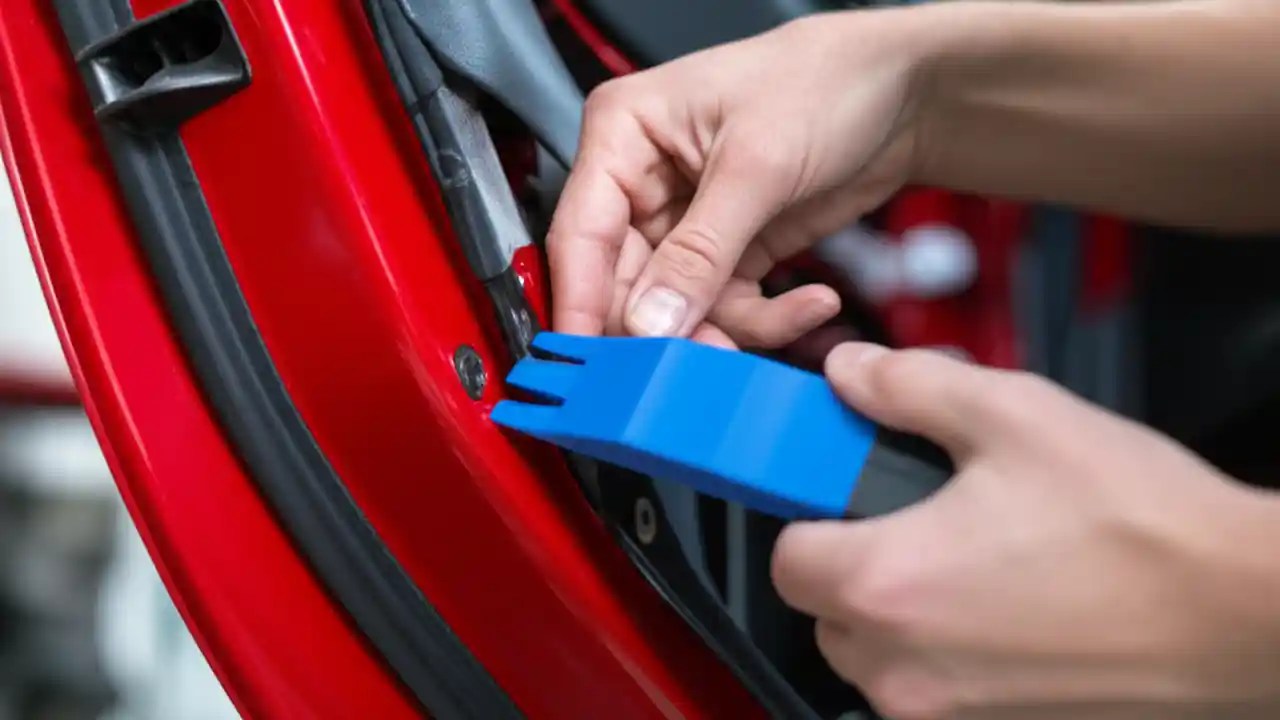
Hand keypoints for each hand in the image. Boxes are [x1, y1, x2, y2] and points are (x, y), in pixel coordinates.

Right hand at [547, 9, 936, 346]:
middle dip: (666, 327)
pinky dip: (767, 319)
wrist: (906, 94)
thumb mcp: (756, 167)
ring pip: (675, 309)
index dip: (579, 303)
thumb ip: (698, 253)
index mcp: (623, 134)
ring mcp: (686, 223)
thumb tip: (649, 322)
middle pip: (623, 283)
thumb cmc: (826, 82)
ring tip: (783, 320)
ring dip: (727, 329)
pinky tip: (811, 302)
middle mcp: (643, 182)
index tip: (586, 365)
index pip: (580, 233)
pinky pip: (725, 309)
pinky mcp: (728, 253)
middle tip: (702, 362)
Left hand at [773, 344, 1279, 719]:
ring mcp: (949, 716)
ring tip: (980, 559)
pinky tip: (1014, 607)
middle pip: (827, 612)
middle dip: (858, 561)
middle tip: (920, 517)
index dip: (811, 516)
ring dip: (904, 611)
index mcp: (886, 587)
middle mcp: (902, 669)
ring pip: (878, 657)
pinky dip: (953, 652)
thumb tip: (847, 374)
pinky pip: (937, 689)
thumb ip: (909, 390)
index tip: (846, 494)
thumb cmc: (1140, 524)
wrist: (1245, 614)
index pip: (786, 559)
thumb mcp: (1015, 416)